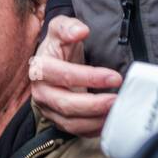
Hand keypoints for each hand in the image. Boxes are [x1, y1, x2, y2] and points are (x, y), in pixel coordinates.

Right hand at [29, 15, 122, 137]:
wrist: (54, 62)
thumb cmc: (60, 45)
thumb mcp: (60, 29)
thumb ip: (68, 26)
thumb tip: (81, 30)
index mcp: (40, 68)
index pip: (64, 75)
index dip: (90, 77)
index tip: (115, 77)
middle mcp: (41, 92)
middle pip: (66, 104)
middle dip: (94, 104)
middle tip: (117, 100)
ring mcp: (49, 110)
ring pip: (71, 122)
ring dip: (96, 120)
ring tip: (116, 112)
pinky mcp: (58, 121)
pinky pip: (77, 131)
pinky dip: (94, 129)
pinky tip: (110, 121)